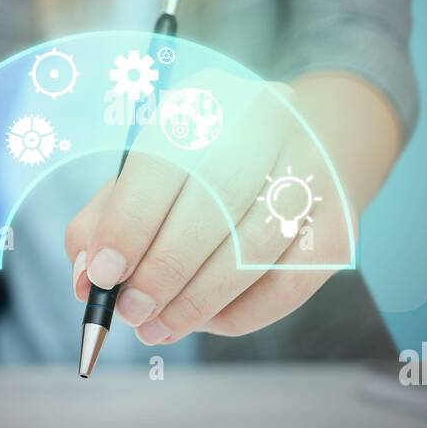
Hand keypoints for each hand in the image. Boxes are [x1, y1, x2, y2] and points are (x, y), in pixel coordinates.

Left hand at [64, 77, 351, 344]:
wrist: (313, 144)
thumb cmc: (210, 167)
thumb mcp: (153, 173)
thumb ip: (109, 217)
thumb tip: (87, 277)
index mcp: (209, 100)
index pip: (165, 159)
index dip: (130, 222)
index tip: (103, 275)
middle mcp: (268, 123)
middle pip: (215, 202)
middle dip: (165, 268)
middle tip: (132, 312)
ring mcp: (312, 172)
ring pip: (253, 250)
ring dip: (198, 302)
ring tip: (160, 327)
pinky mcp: (339, 223)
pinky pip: (287, 285)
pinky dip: (241, 314)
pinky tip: (207, 322)